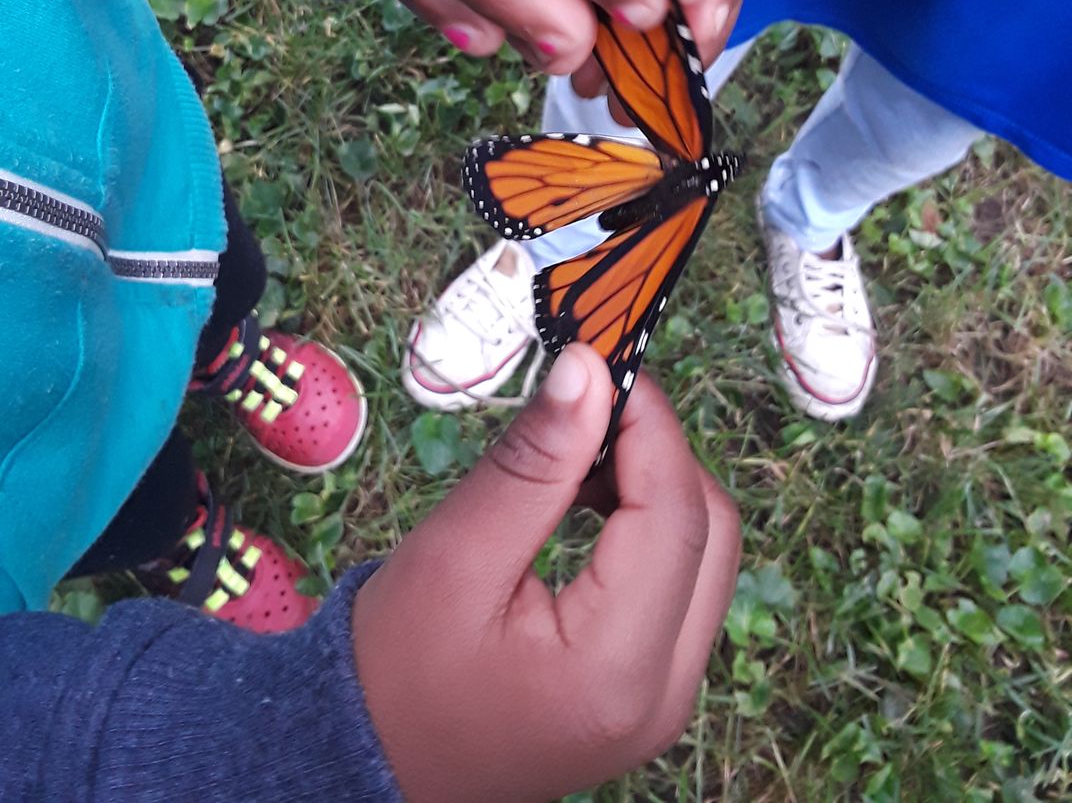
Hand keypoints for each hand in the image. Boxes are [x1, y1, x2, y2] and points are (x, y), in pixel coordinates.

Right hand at [352, 345, 740, 801]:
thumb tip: (589, 370)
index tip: (603, 360)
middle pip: (710, 532)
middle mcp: (665, 694)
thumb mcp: (455, 555)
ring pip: (704, 554)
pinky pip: (680, 584)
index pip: (674, 513)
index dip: (650, 422)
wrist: (365, 767)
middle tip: (589, 400)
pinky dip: (647, 526)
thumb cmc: (395, 669)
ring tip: (580, 446)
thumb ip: (531, 464)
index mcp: (618, 668)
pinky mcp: (648, 689)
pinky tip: (586, 497)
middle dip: (660, 449)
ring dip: (656, 484)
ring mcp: (664, 700)